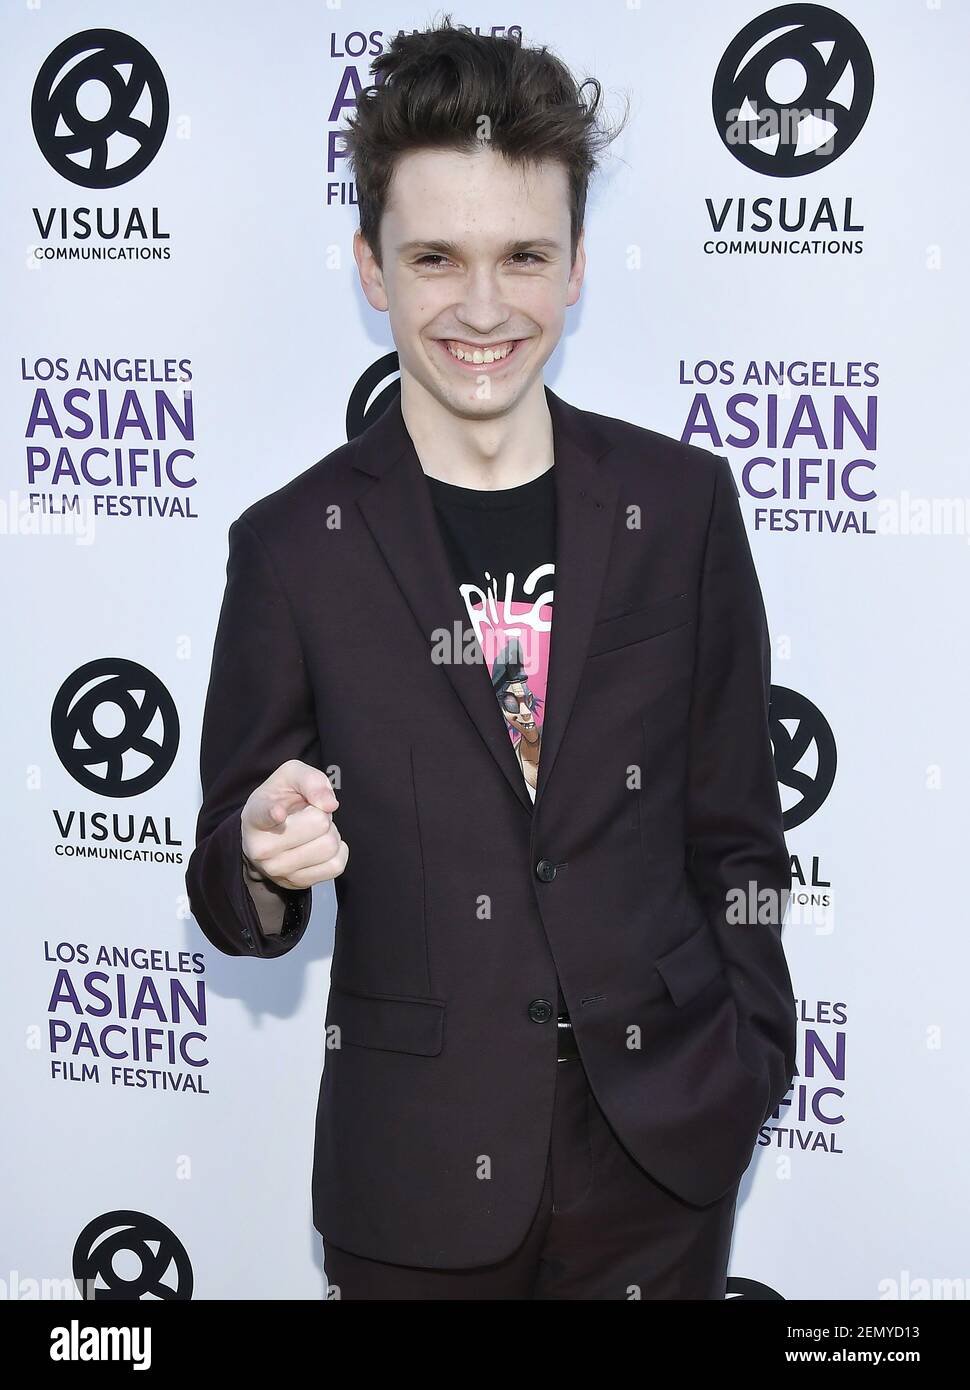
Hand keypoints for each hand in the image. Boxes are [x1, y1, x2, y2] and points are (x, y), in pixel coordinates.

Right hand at [241, 759, 347, 889]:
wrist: (267, 834)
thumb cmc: (280, 800)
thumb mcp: (290, 776)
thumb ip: (310, 780)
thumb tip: (330, 805)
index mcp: (256, 816)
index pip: (264, 814)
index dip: (273, 813)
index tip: (278, 814)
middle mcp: (261, 847)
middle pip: (319, 824)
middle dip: (323, 815)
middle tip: (310, 814)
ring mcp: (277, 870)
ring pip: (330, 846)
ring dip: (331, 833)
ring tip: (314, 831)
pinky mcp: (296, 883)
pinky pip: (336, 865)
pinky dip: (338, 851)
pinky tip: (321, 844)